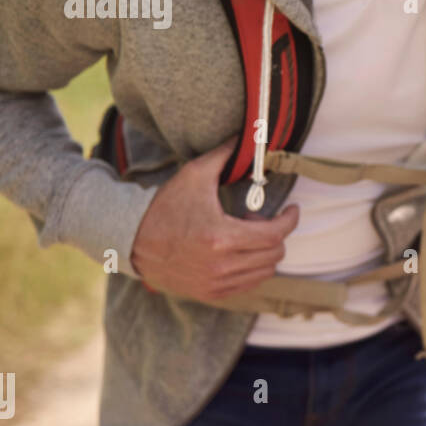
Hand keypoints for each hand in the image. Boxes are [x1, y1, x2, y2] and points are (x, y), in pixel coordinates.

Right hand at [129, 137, 299, 301]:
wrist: (133, 241)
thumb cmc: (165, 207)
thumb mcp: (194, 175)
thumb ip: (225, 155)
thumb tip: (249, 132)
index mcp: (221, 237)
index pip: (275, 235)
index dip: (290, 220)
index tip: (292, 210)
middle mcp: (222, 266)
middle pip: (274, 254)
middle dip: (275, 233)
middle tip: (257, 219)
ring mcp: (217, 283)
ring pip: (265, 271)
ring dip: (264, 251)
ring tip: (245, 235)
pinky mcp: (211, 293)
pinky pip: (249, 284)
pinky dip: (252, 268)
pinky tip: (238, 251)